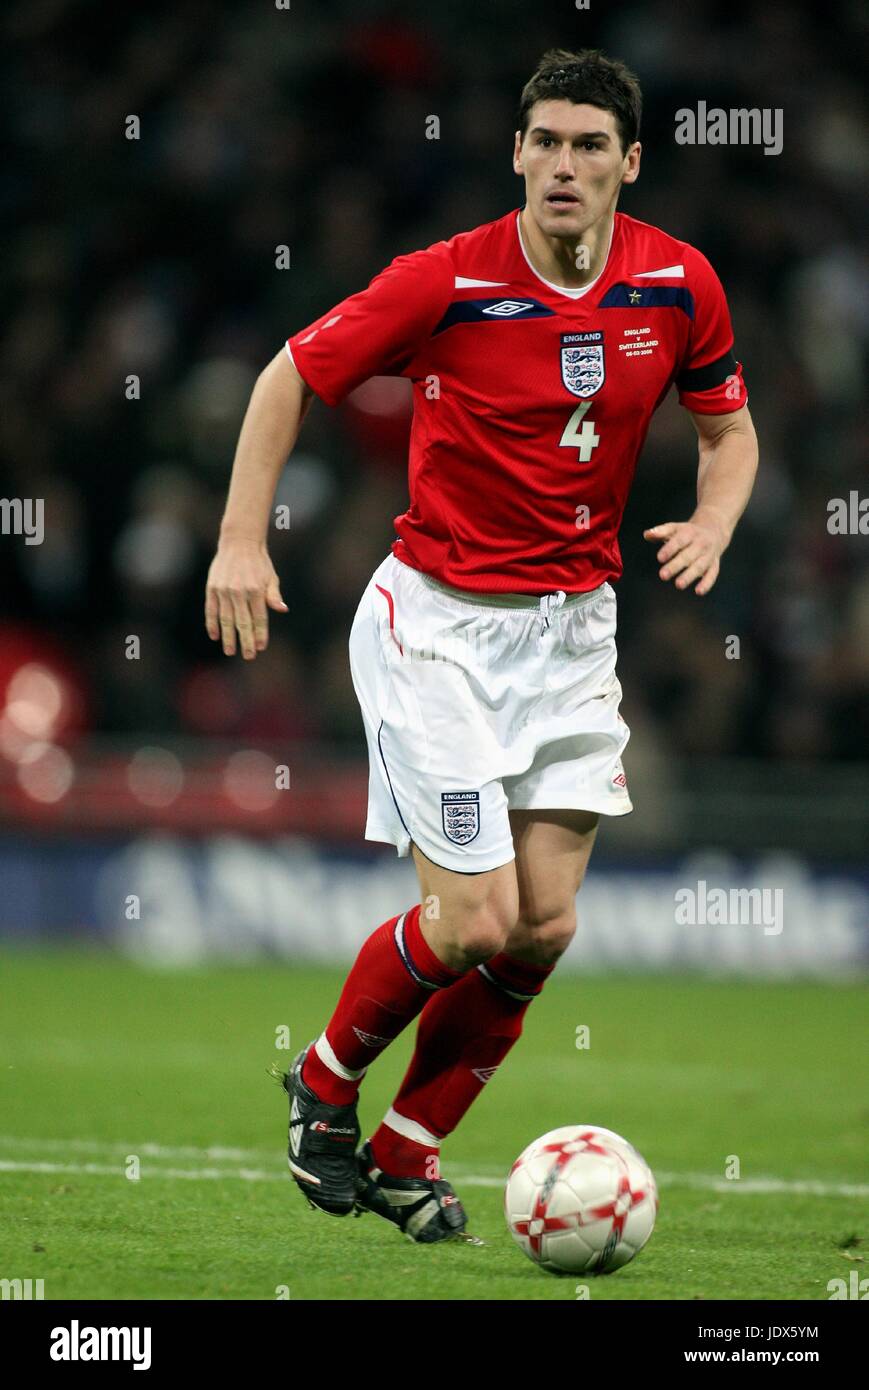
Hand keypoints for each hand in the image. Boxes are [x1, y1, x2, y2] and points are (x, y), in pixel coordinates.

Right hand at [205, 537, 286, 657]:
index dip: (260, 634)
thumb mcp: (271, 577)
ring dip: (228, 637)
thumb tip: (282, 610)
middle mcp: (239, 592)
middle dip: (245, 641)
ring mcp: (224, 590)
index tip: (261, 647)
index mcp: (256, 590)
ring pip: (226, 620)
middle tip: (248, 656)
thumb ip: (274, 595)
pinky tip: (215, 636)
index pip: (259, 618)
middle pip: (243, 623)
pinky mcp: (212, 588)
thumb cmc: (259, 562)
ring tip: (230, 651)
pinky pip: (211, 610)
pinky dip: (212, 624)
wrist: (239, 542)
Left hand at [643, 509, 729, 595]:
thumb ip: (660, 532)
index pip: (679, 540)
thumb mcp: (675, 528)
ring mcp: (709, 555)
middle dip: (676, 565)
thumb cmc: (687, 533)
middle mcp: (701, 544)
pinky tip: (698, 591)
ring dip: (690, 576)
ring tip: (678, 585)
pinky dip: (707, 583)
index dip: (670, 549)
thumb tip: (647, 534)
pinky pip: (712, 574)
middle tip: (663, 575)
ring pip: (700, 566)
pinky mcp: (714, 565)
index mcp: (690, 532)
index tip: (659, 558)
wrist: (714, 531)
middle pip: (688, 555)